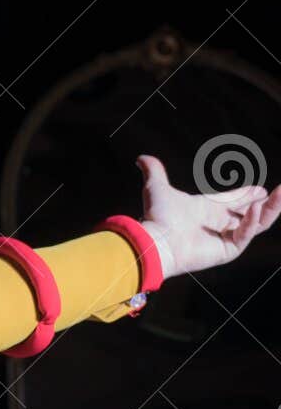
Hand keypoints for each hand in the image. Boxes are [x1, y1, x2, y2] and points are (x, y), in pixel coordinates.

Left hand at [137, 155, 280, 279]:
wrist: (156, 240)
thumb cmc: (157, 217)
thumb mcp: (158, 188)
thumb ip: (154, 171)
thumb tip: (141, 158)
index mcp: (207, 210)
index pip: (234, 201)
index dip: (247, 194)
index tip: (262, 188)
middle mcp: (218, 224)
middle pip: (251, 213)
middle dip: (268, 202)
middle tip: (280, 191)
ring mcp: (224, 238)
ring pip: (257, 223)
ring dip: (271, 209)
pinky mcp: (227, 250)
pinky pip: (246, 233)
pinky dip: (253, 221)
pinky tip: (258, 206)